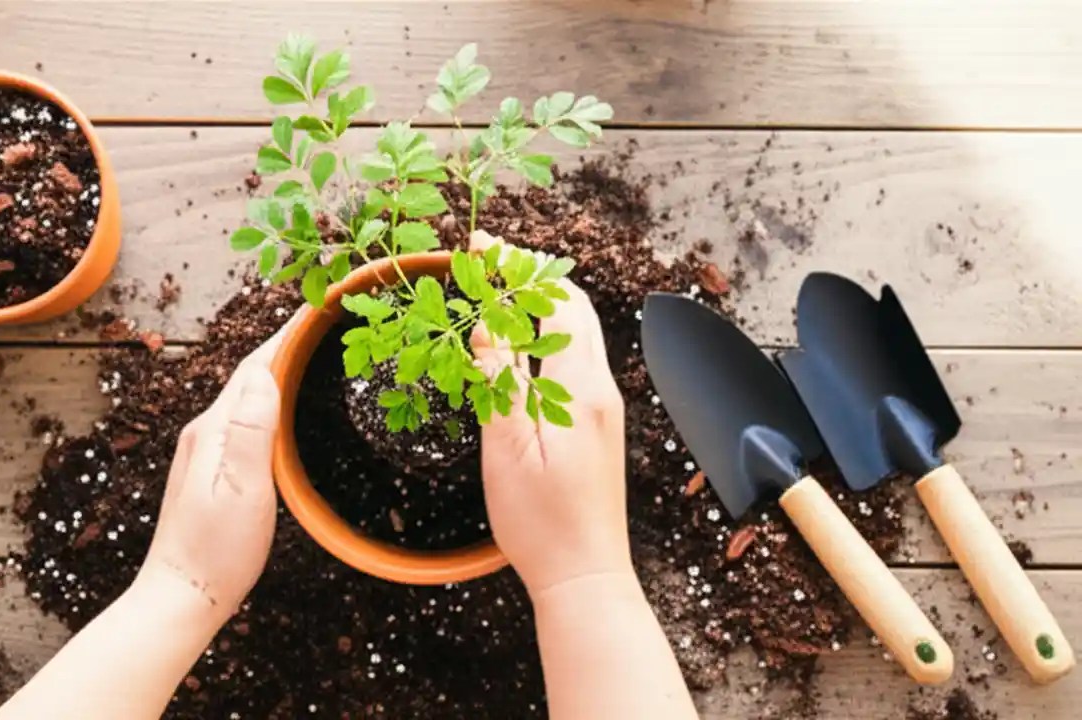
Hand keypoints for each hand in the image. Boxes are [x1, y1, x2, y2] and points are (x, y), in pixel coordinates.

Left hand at [132, 321, 291, 626]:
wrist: (181, 597)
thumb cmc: (216, 552)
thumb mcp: (243, 490)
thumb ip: (253, 430)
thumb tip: (265, 372)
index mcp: (215, 429)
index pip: (255, 365)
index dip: (288, 335)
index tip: (320, 307)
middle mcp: (207, 431)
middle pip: (252, 373)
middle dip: (288, 343)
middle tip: (327, 319)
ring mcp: (208, 449)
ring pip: (250, 393)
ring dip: (280, 368)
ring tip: (314, 351)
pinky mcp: (214, 468)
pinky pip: (249, 417)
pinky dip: (272, 398)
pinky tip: (288, 405)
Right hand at [469, 231, 632, 599]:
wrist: (584, 575)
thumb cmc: (543, 523)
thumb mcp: (507, 447)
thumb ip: (498, 378)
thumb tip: (487, 321)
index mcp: (579, 388)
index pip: (553, 302)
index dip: (515, 268)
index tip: (480, 247)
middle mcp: (600, 389)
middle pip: (573, 306)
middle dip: (530, 274)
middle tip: (486, 260)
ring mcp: (604, 406)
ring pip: (577, 330)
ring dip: (540, 301)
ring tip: (497, 289)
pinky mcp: (598, 424)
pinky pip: (575, 358)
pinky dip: (547, 332)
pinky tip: (519, 342)